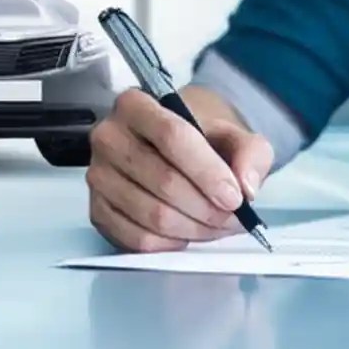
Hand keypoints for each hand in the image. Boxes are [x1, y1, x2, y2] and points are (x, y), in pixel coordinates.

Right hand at [86, 88, 274, 252]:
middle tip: (233, 217)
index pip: (173, 136)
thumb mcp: (235, 134)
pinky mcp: (97, 209)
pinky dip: (171, 244)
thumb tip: (247, 187)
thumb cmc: (202, 139)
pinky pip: (137, 238)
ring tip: (216, 225)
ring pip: (152, 214)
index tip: (235, 197)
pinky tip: (188, 233)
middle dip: (206, 207)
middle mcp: (109, 136)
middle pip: (163, 180)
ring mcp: (98, 176)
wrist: (176, 147)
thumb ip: (251, 153)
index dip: (208, 172)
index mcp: (135, 104)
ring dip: (193, 228)